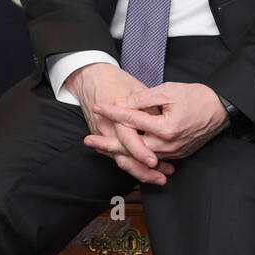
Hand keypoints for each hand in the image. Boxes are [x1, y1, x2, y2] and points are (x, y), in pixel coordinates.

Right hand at [64, 62, 170, 185]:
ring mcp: (102, 135)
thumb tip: (164, 120)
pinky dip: (133, 164)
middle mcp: (106, 129)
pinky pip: (118, 155)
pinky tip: (149, 169)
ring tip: (160, 178)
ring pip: (121, 160)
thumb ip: (148, 107)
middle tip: (162, 178)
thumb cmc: (114, 80)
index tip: (155, 162)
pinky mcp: (103, 138)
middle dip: (143, 170)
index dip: (141, 152)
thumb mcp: (135, 89)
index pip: (128, 139)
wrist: (91, 77)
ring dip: (140, 171)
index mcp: (113, 117)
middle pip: (124, 156)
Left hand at [89, 82, 229, 161]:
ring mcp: (172, 153)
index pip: (132, 121)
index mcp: (166, 128)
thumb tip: (121, 103)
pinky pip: (150, 159)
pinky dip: (134, 157)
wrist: (221, 110)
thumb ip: (143, 98)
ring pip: (139, 157)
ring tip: (99, 148)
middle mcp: (167, 145)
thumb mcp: (168, 90)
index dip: (113, 112)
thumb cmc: (196, 96)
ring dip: (118, 153)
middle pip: (130, 148)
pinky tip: (121, 153)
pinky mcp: (176, 156)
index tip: (99, 106)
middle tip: (87, 140)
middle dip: (107, 145)